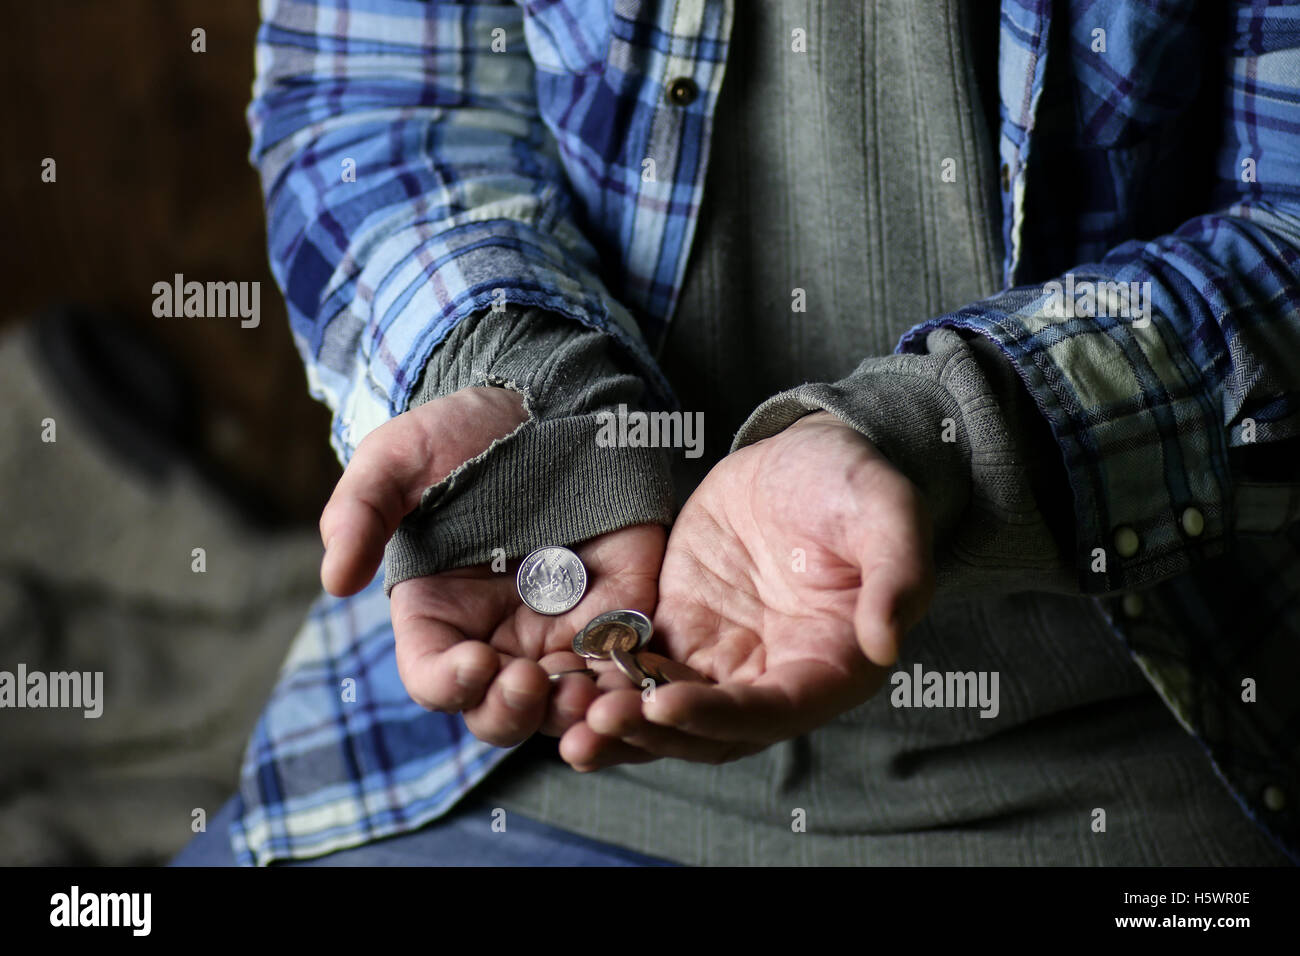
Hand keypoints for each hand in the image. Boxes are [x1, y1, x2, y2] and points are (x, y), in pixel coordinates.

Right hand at [318, 385, 665, 745]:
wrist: (540, 401)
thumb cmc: (458, 434)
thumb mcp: (398, 460)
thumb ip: (361, 513)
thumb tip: (335, 581)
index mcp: (439, 616)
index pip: (435, 678)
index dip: (452, 685)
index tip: (477, 664)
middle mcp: (499, 635)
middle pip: (501, 710)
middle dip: (516, 711)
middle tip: (535, 684)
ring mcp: (562, 627)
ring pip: (567, 702)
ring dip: (577, 711)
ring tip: (589, 693)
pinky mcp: (620, 606)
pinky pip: (626, 660)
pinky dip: (631, 678)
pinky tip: (636, 673)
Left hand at [560, 411, 934, 769]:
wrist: (808, 454)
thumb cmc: (856, 483)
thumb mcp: (887, 512)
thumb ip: (897, 575)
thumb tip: (885, 641)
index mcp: (830, 665)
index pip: (772, 710)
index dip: (718, 715)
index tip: (662, 704)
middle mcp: (773, 676)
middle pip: (709, 730)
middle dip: (652, 733)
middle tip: (593, 725)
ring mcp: (723, 655)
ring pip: (667, 710)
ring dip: (620, 723)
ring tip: (564, 721)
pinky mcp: (683, 627)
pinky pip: (640, 666)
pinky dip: (605, 678)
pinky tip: (562, 676)